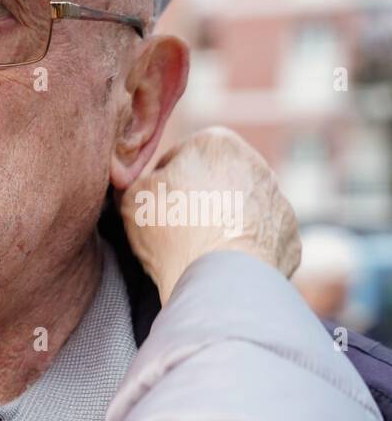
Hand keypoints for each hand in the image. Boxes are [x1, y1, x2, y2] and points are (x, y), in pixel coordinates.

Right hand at [118, 127, 300, 302]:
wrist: (220, 277)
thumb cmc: (173, 230)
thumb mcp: (132, 197)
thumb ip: (137, 181)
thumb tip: (143, 186)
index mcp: (215, 143)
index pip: (176, 158)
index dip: (158, 185)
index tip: (150, 210)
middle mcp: (255, 163)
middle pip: (213, 181)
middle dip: (195, 201)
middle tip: (171, 232)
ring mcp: (277, 200)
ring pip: (239, 209)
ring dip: (220, 224)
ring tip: (196, 252)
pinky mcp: (288, 235)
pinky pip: (258, 239)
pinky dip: (242, 249)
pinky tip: (222, 265)